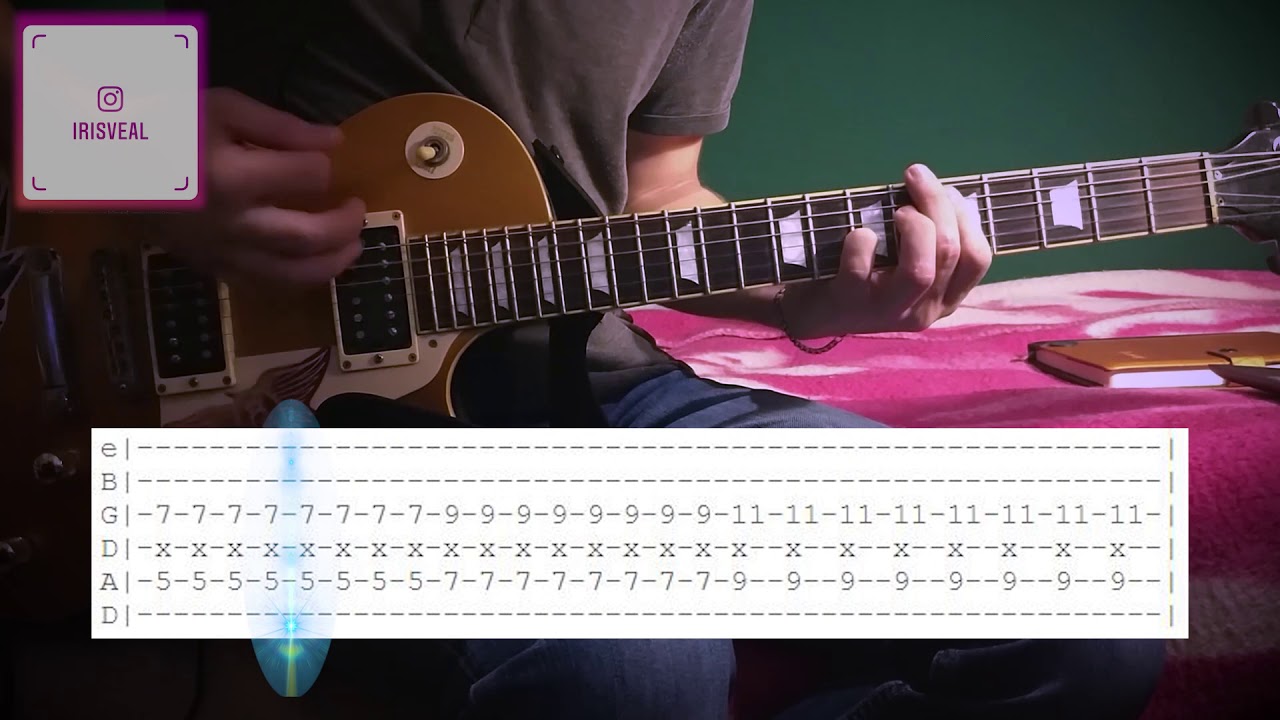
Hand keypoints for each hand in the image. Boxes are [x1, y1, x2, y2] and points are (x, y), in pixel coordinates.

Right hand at [145, 88, 365, 284]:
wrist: (105, 161)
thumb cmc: (166, 124)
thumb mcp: (223, 108)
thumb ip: (282, 128)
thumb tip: (334, 143)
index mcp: (233, 177)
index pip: (308, 176)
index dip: (323, 165)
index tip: (324, 156)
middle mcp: (231, 223)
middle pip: (308, 236)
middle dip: (345, 224)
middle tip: (358, 209)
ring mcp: (219, 251)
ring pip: (290, 274)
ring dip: (332, 263)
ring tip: (354, 248)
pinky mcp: (209, 267)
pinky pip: (262, 284)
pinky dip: (296, 278)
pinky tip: (313, 265)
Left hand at [784, 163, 991, 336]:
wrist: (812, 310)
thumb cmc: (868, 274)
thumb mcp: (907, 260)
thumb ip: (931, 234)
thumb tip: (946, 194)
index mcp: (945, 297)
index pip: (978, 258)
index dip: (966, 216)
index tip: (947, 189)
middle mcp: (924, 310)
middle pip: (951, 253)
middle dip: (936, 203)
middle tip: (915, 176)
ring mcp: (887, 312)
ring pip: (920, 270)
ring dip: (913, 227)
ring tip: (896, 210)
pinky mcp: (850, 305)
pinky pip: (862, 270)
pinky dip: (862, 242)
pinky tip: (858, 233)